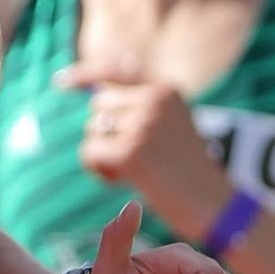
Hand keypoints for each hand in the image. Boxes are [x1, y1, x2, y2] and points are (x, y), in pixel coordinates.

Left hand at [60, 60, 224, 238]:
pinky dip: (98, 170)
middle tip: (127, 157)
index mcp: (166, 89)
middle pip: (98, 105)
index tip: (60, 81)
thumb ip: (139, 105)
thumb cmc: (188, 169)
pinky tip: (121, 181)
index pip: (117, 69)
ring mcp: (143, 125)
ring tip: (129, 171)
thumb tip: (90, 90)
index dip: (85, 73)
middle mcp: (155, 100)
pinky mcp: (130, 153)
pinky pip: (90, 153)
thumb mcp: (170, 124)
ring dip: (101, 153)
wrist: (214, 204)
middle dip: (104, 131)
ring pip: (92, 130)